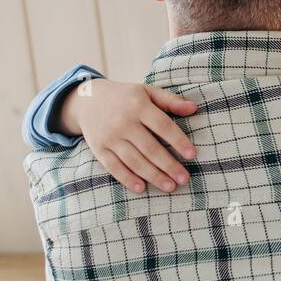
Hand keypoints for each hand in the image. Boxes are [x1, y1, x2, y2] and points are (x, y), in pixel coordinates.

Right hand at [59, 79, 198, 192]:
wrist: (87, 99)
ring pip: (134, 160)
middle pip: (149, 147)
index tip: (192, 155)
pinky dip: (127, 178)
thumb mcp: (147, 92)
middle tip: (184, 179)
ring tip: (170, 187)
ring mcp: (110, 137)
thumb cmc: (125, 97)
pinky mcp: (99, 149)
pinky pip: (114, 167)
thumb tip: (194, 108)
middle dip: (168, 165)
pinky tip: (141, 188)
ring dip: (153, 175)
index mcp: (138, 106)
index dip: (178, 141)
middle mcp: (123, 122)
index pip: (162, 126)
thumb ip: (170, 101)